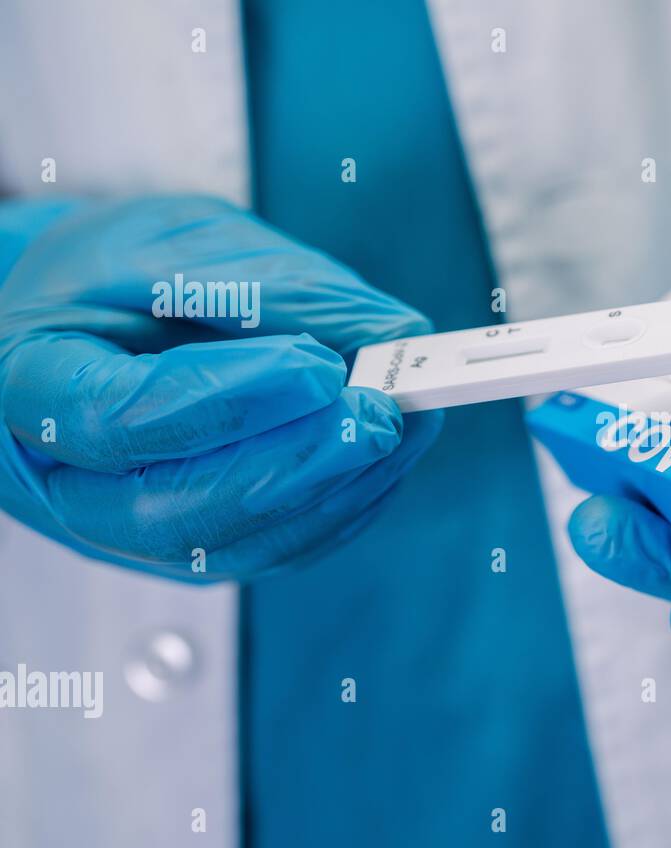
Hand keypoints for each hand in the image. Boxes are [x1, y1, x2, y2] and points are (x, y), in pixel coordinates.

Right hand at [0, 196, 439, 581]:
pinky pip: (274, 549)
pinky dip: (341, 507)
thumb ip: (274, 287)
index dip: (227, 400)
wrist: (73, 325)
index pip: (120, 420)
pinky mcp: (194, 547)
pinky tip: (386, 457)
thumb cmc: (103, 281)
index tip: (316, 367)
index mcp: (30, 390)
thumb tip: (391, 334)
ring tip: (402, 427)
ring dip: (337, 492)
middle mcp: (72, 485)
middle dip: (299, 465)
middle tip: (378, 414)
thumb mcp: (170, 245)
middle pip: (183, 510)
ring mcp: (131, 530)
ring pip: (239, 545)